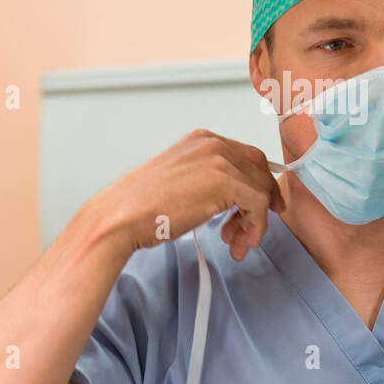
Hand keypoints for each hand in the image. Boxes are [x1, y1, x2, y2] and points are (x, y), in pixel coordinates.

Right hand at [96, 129, 285, 261]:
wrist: (121, 217)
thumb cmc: (143, 207)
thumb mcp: (183, 181)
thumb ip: (210, 179)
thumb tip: (237, 198)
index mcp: (202, 140)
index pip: (248, 158)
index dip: (257, 185)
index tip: (259, 209)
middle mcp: (213, 144)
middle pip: (259, 170)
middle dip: (260, 204)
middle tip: (248, 232)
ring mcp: (220, 160)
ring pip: (261, 189)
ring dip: (254, 222)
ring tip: (237, 243)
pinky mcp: (225, 182)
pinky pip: (258, 204)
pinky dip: (255, 226)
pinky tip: (238, 242)